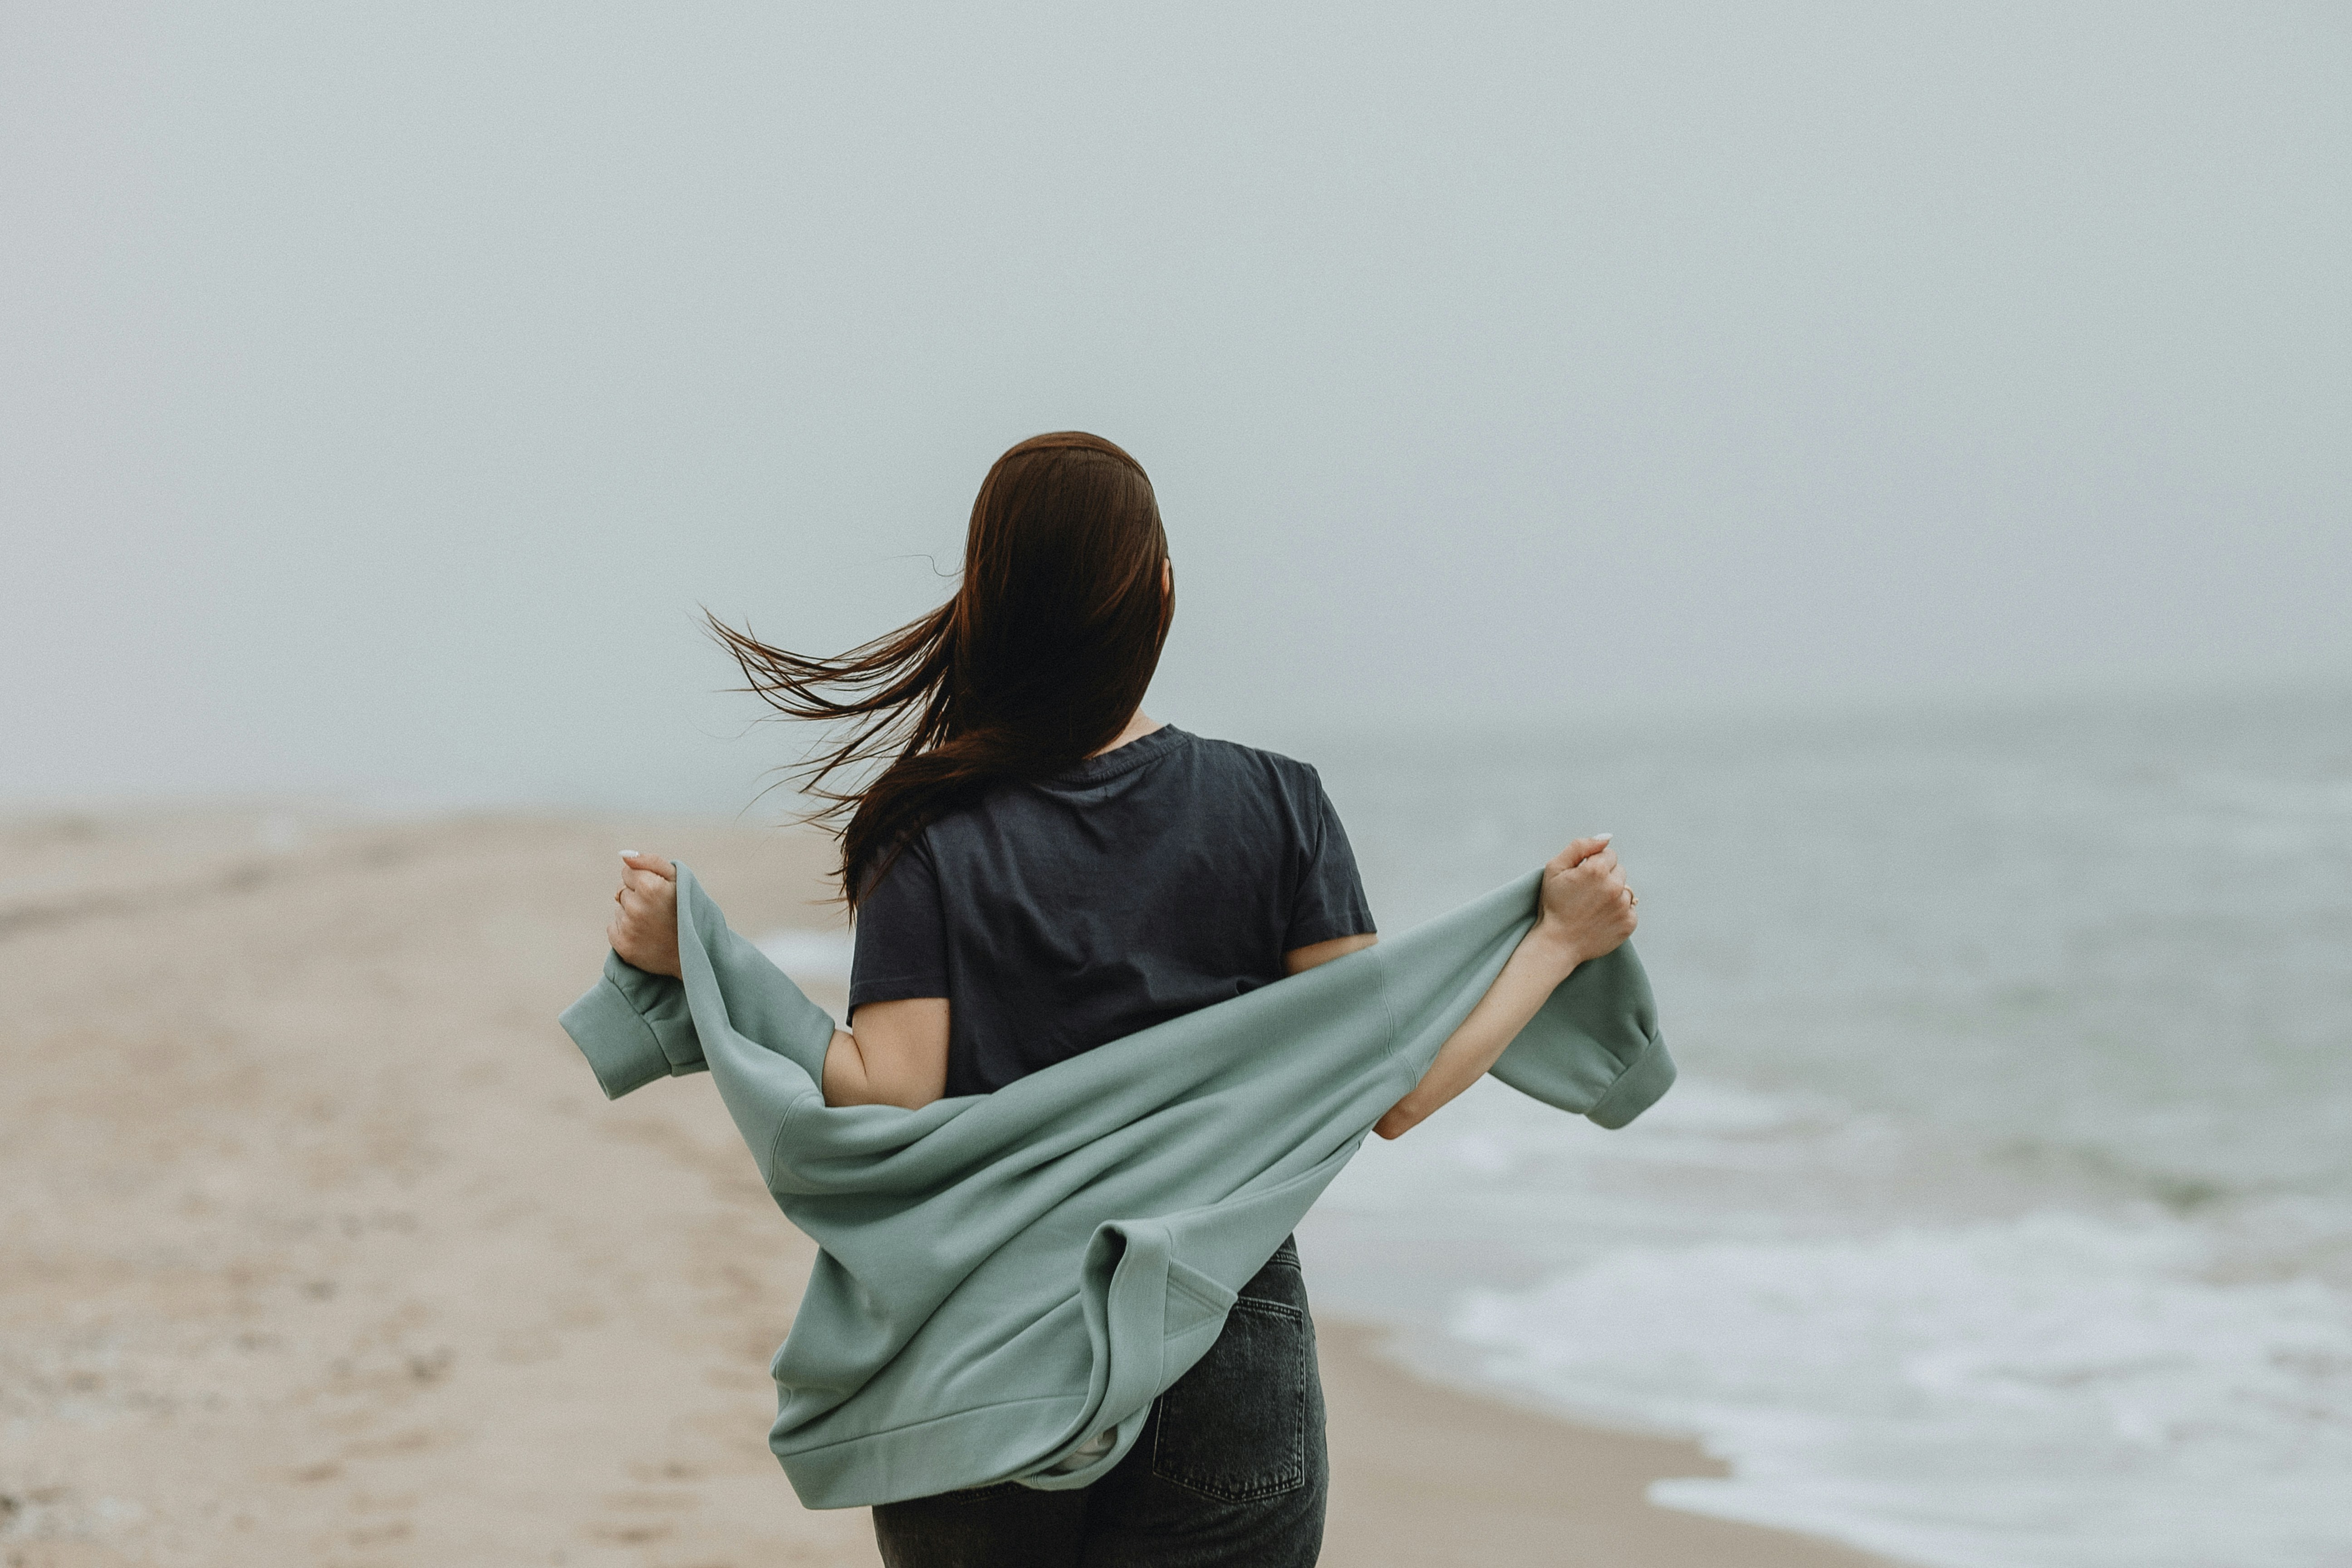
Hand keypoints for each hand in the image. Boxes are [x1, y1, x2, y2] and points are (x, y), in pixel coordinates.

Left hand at [607, 851, 680, 977]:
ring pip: (619, 909)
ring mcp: (628, 928)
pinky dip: (625, 930)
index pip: (627, 871)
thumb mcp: (677, 879)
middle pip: (621, 890)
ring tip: (653, 924)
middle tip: (657, 910)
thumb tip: (623, 855)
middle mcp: (636, 907)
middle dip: (636, 896)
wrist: (693, 952)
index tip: (657, 892)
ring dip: (631, 914)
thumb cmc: (686, 910)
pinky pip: (613, 928)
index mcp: (650, 887)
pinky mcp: (622, 946)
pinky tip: (644, 935)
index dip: (643, 879)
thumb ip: (650, 861)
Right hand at [1532, 835, 1636, 966]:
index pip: (1609, 854)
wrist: (1557, 943)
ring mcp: (1623, 906)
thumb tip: (1607, 837)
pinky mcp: (1629, 923)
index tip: (1582, 878)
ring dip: (1613, 895)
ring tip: (1593, 908)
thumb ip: (1580, 846)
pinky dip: (1618, 912)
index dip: (1593, 864)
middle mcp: (1614, 887)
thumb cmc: (1553, 904)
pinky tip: (1601, 919)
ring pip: (1625, 890)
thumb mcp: (1555, 868)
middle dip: (1605, 878)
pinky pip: (1630, 909)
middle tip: (1587, 894)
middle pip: (1619, 871)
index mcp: (1597, 870)